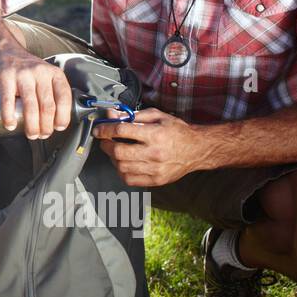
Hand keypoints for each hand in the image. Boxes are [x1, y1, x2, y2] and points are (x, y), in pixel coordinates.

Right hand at [0, 39, 72, 138]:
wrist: (2, 51)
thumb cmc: (25, 68)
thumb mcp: (45, 75)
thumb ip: (52, 93)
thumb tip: (56, 122)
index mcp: (53, 74)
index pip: (64, 98)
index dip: (63, 116)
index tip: (58, 127)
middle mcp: (40, 73)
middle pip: (47, 105)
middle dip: (46, 126)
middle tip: (42, 135)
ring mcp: (22, 75)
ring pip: (30, 105)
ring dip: (32, 125)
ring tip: (31, 134)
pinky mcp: (5, 78)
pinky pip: (8, 101)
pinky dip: (9, 116)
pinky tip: (10, 124)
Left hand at [91, 108, 207, 186]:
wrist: (197, 149)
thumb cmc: (177, 131)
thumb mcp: (157, 116)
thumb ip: (133, 115)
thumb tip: (112, 115)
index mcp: (155, 134)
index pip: (121, 131)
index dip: (105, 129)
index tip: (99, 130)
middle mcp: (154, 153)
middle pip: (118, 152)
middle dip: (105, 145)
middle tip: (105, 141)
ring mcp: (155, 169)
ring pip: (121, 167)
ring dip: (112, 158)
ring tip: (115, 151)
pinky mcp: (156, 180)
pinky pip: (129, 180)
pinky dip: (121, 171)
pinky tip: (124, 163)